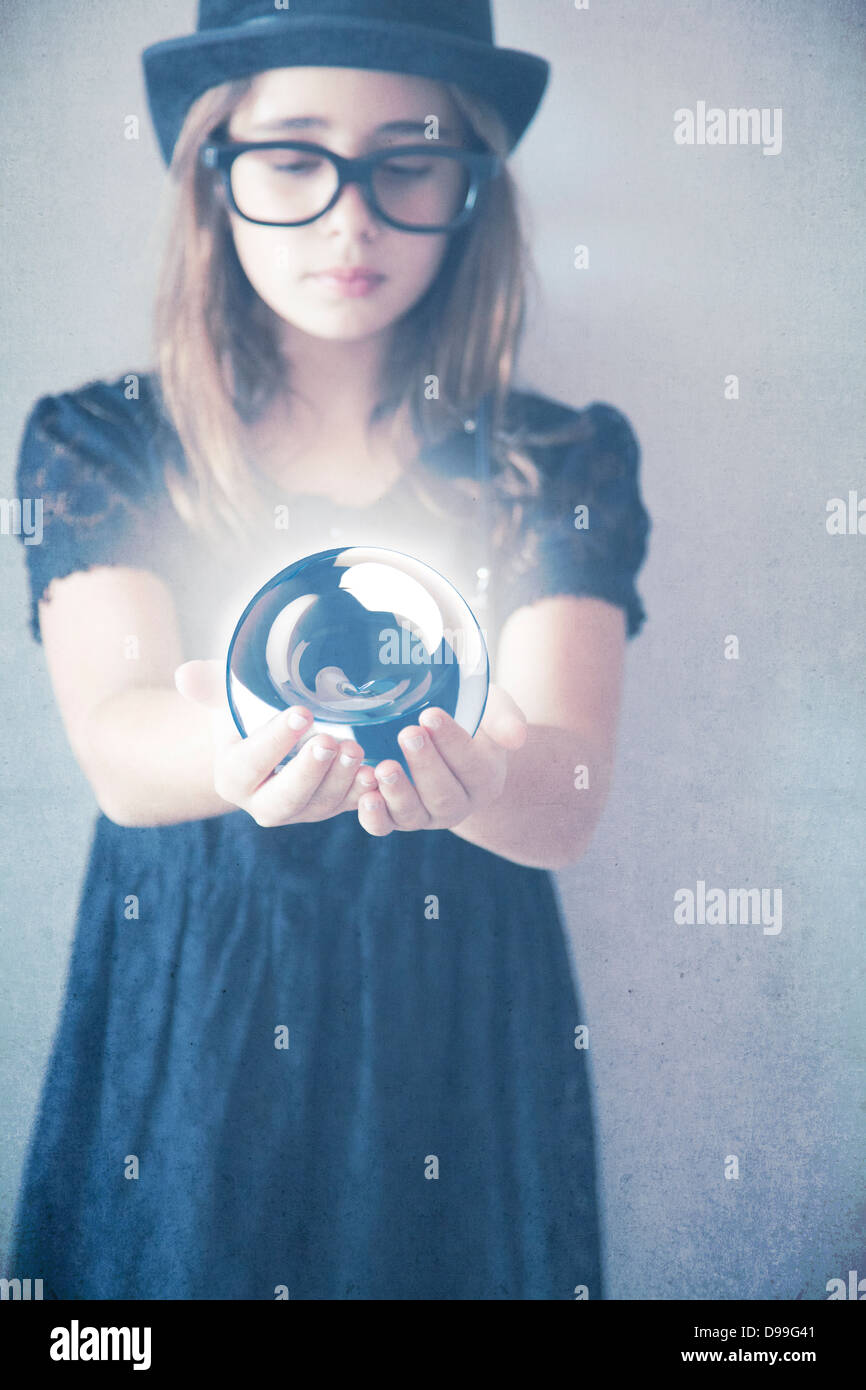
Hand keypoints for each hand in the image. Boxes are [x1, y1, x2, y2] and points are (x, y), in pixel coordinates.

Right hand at [175, 659, 367, 826]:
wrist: (278, 733)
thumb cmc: (250, 709)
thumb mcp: (231, 694)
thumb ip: (211, 685)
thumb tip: (185, 675)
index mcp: (234, 776)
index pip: (250, 764)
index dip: (275, 742)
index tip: (301, 712)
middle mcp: (263, 802)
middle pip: (284, 799)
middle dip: (308, 772)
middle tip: (330, 740)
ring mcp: (300, 810)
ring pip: (321, 805)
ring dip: (341, 779)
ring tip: (356, 748)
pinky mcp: (330, 808)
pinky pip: (350, 808)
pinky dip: (364, 793)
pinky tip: (377, 773)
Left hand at [354, 683, 527, 836]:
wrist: (439, 735)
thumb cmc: (468, 716)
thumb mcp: (490, 708)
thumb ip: (505, 719)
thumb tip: (516, 737)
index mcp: (487, 777)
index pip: (474, 766)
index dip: (452, 742)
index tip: (430, 714)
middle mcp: (460, 803)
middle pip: (444, 794)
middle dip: (425, 765)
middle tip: (408, 733)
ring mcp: (427, 815)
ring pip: (414, 814)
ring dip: (398, 793)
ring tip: (383, 767)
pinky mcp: (397, 818)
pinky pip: (385, 826)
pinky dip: (374, 817)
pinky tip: (365, 797)